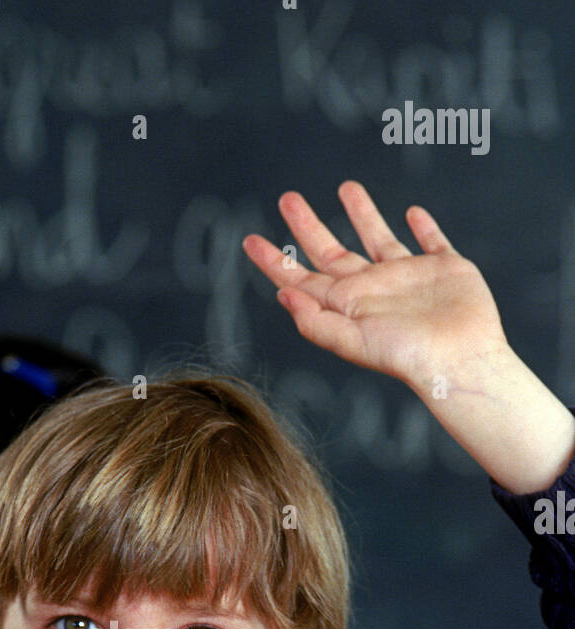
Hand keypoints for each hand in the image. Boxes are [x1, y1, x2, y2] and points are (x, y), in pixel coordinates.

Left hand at [242, 181, 507, 390]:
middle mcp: (374, 288)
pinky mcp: (445, 269)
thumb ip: (315, 320)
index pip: (302, 278)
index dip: (275, 261)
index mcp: (347, 304)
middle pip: (331, 252)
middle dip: (308, 225)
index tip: (249, 240)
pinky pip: (432, 241)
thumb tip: (282, 293)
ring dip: (362, 214)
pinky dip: (424, 226)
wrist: (460, 360)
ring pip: (378, 238)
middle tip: (287, 198)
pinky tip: (413, 213)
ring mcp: (409, 278)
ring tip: (345, 187)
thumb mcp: (351, 340)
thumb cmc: (406, 356)